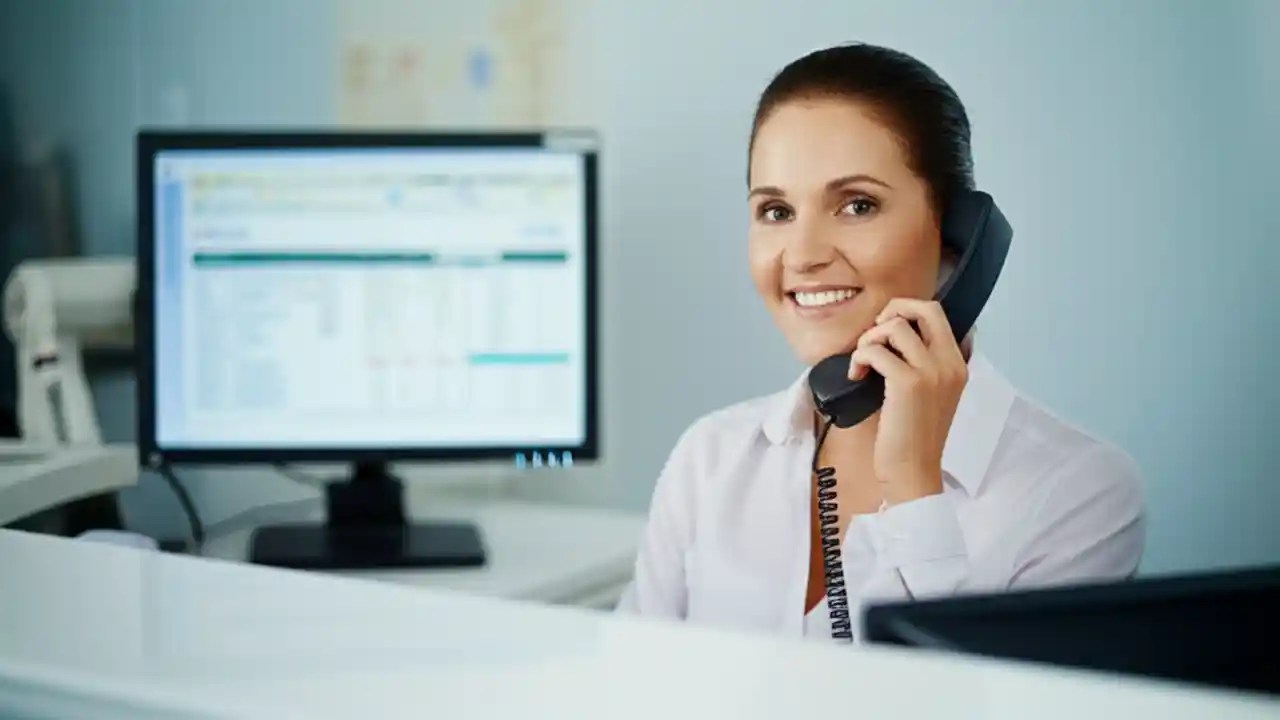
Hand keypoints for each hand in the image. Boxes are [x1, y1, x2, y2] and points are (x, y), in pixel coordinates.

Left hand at [848, 299, 968, 505]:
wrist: (913, 472)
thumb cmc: (914, 437)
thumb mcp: (931, 395)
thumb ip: (924, 365)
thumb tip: (896, 336)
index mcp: (958, 364)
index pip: (937, 314)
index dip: (906, 313)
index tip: (887, 334)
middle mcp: (950, 363)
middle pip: (923, 308)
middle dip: (891, 311)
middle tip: (874, 337)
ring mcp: (931, 371)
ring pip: (895, 326)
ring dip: (869, 339)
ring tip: (863, 362)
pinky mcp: (908, 383)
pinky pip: (875, 351)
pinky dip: (859, 358)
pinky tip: (856, 375)